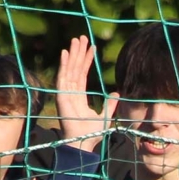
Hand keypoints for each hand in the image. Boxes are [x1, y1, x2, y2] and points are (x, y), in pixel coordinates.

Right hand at [54, 36, 117, 152]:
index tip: (92, 47)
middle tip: (82, 37)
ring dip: (72, 54)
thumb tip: (117, 93)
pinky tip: (66, 52)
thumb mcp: (105, 116)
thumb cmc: (92, 133)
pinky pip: (63, 76)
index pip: (82, 74)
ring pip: (69, 69)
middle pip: (75, 68)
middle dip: (78, 53)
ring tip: (76, 40)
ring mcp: (65, 93)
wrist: (83, 142)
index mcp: (79, 97)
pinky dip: (64, 64)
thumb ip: (109, 105)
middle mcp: (71, 93)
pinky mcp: (61, 95)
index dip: (86, 60)